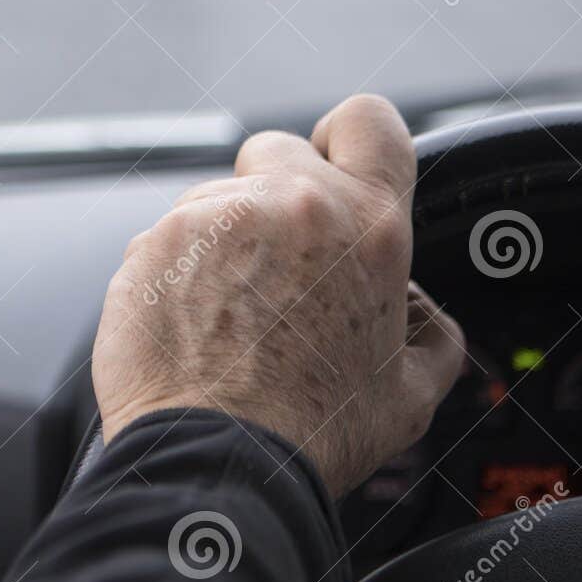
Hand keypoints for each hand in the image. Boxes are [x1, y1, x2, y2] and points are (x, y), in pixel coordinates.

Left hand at [91, 94, 464, 497]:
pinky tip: (191, 329)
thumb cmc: (313, 435)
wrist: (217, 462)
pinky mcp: (154, 241)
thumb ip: (426, 331)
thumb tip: (416, 308)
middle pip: (279, 150)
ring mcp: (216, 217)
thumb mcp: (410, 392)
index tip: (335, 166)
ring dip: (225, 240)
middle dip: (278, 195)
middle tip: (280, 266)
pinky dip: (176, 271)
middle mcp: (293, 204)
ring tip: (231, 318)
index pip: (370, 120)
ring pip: (218, 200)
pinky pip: (168, 238)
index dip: (349, 138)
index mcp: (370, 226)